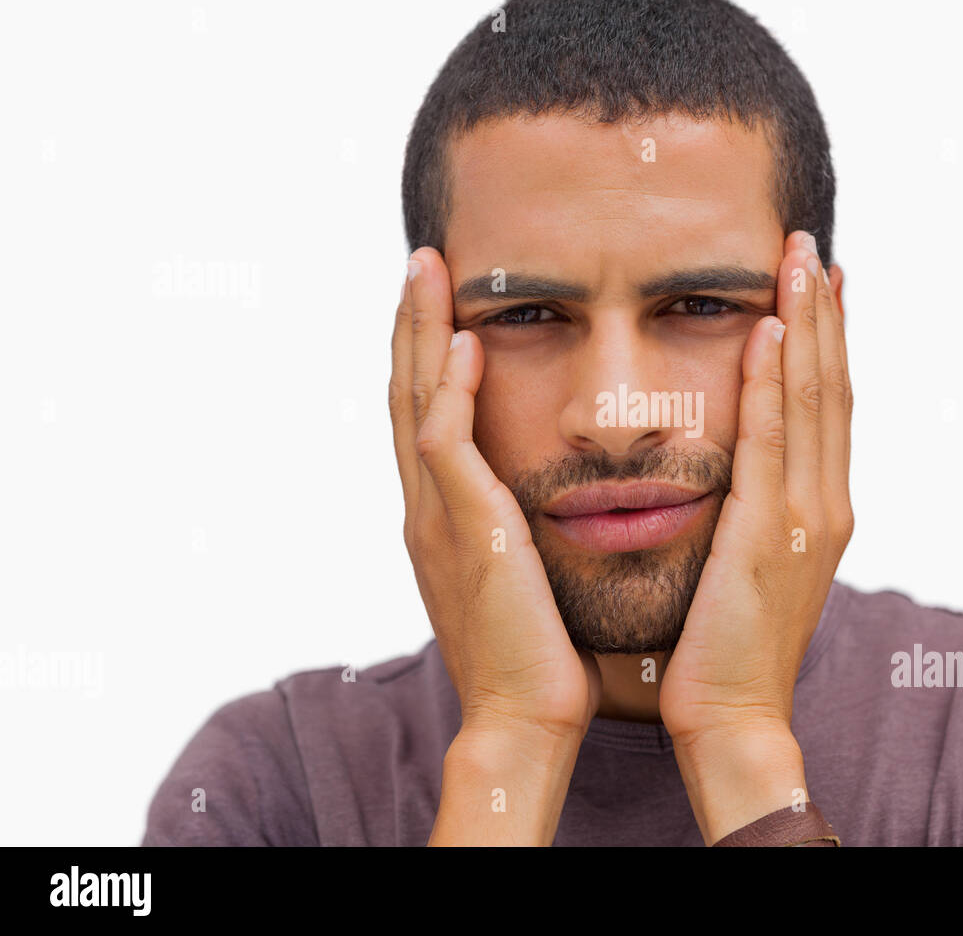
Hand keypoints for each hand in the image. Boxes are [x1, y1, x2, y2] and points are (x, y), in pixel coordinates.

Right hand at [391, 247, 600, 842]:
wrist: (526, 715)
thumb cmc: (537, 652)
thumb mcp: (521, 575)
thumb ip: (515, 529)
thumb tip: (540, 502)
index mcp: (443, 518)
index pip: (427, 417)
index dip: (427, 357)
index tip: (441, 303)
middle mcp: (427, 508)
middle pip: (408, 394)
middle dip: (411, 325)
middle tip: (420, 262)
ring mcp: (436, 517)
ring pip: (415, 401)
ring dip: (419, 332)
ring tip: (426, 270)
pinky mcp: (462, 528)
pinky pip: (445, 442)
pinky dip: (448, 389)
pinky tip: (462, 342)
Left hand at [658, 230, 852, 842]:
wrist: (732, 715)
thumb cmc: (728, 645)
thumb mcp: (752, 566)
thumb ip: (757, 513)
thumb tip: (742, 474)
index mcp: (821, 511)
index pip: (828, 406)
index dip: (827, 341)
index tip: (821, 284)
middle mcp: (826, 505)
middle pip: (830, 387)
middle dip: (824, 313)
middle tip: (813, 248)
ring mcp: (805, 518)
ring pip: (810, 400)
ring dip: (806, 325)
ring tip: (799, 262)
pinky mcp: (768, 534)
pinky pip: (771, 441)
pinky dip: (771, 381)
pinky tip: (767, 330)